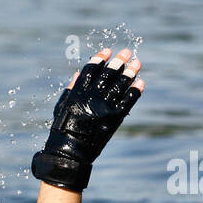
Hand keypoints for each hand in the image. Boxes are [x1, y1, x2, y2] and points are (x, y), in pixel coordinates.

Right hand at [31, 47, 144, 193]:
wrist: (70, 153)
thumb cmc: (63, 129)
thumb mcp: (62, 106)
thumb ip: (71, 89)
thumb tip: (78, 73)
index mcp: (78, 92)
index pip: (91, 69)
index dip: (100, 58)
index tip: (107, 50)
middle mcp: (92, 96)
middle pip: (109, 73)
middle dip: (118, 61)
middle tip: (126, 52)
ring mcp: (105, 106)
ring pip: (121, 83)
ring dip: (130, 72)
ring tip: (137, 63)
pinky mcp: (115, 117)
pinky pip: (129, 100)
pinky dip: (135, 90)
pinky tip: (140, 82)